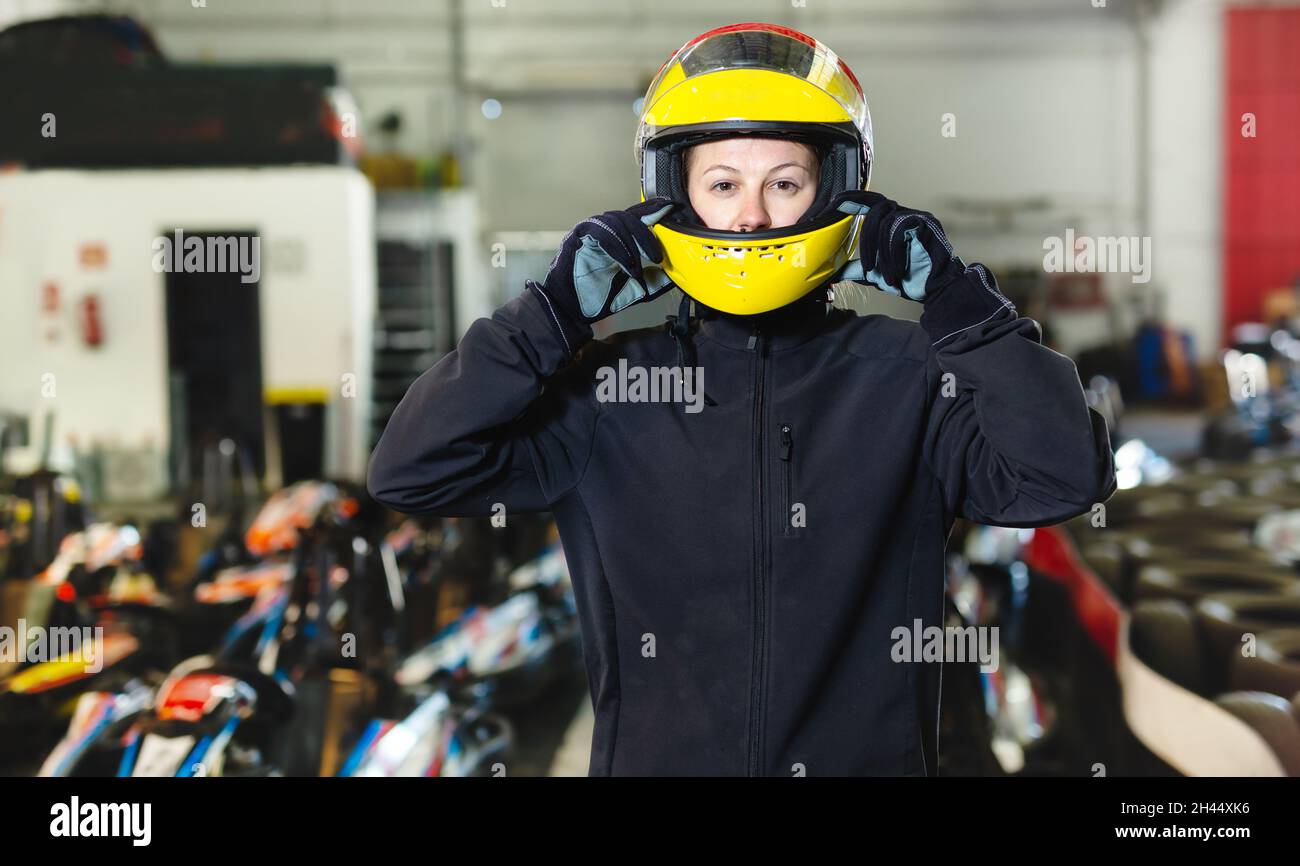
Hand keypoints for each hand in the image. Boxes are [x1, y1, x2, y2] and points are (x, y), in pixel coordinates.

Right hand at [532, 198, 677, 326]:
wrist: (571, 310)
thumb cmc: (598, 297)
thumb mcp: (635, 289)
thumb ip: (655, 280)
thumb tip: (676, 274)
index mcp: (617, 237)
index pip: (638, 217)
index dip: (654, 210)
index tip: (673, 208)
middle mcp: (603, 230)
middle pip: (629, 216)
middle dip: (648, 233)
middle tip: (659, 255)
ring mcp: (589, 232)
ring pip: (617, 222)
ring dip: (634, 242)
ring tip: (643, 263)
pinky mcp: (578, 238)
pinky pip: (601, 233)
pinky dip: (618, 248)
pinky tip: (628, 264)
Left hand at [830, 191, 965, 301]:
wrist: (935, 289)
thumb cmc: (909, 279)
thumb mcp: (876, 273)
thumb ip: (856, 268)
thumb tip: (834, 272)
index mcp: (890, 220)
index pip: (869, 201)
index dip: (852, 199)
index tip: (834, 202)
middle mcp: (902, 213)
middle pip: (874, 210)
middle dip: (866, 241)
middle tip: (867, 268)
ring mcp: (915, 216)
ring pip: (885, 223)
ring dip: (882, 255)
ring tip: (886, 277)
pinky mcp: (925, 223)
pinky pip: (898, 231)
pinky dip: (894, 255)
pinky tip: (897, 271)